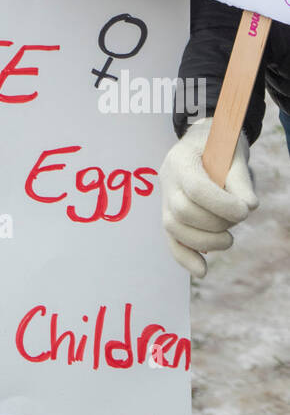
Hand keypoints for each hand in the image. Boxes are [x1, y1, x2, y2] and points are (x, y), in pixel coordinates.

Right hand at [159, 118, 257, 277]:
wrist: (203, 143)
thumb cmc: (220, 145)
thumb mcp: (233, 152)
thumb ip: (240, 178)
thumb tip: (249, 207)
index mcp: (180, 159)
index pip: (195, 188)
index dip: (221, 204)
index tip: (244, 211)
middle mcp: (167, 180)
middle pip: (182, 211)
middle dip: (215, 223)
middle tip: (238, 219)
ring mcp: (164, 199)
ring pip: (174, 228)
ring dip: (205, 241)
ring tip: (228, 239)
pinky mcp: (169, 216)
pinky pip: (171, 240)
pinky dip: (185, 257)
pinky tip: (202, 271)